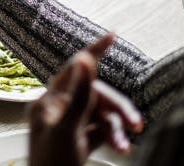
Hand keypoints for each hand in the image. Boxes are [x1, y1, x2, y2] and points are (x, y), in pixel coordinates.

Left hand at [29, 34, 142, 165]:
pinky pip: (101, 131)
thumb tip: (84, 59)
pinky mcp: (79, 142)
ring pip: (100, 114)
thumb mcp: (67, 129)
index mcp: (49, 101)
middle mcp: (57, 110)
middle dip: (116, 107)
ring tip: (127, 145)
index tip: (112, 36)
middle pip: (94, 95)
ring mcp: (69, 127)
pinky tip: (123, 148)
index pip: (73, 69)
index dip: (93, 52)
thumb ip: (78, 95)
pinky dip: (113, 137)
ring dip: (117, 127)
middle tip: (135, 123)